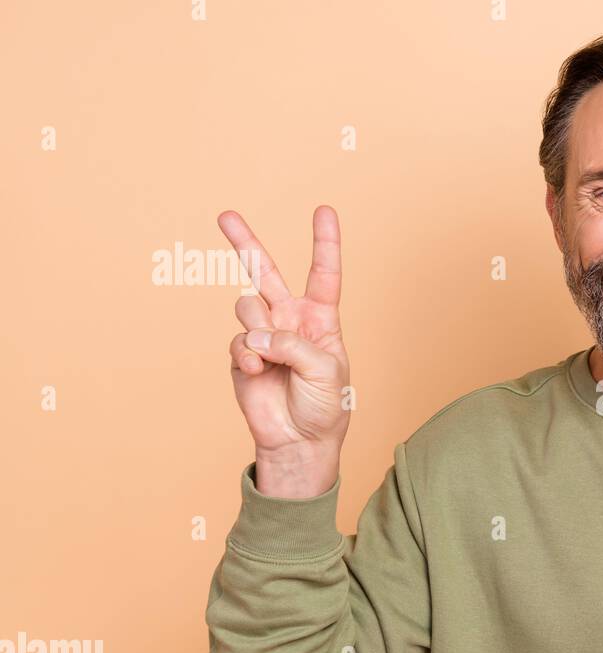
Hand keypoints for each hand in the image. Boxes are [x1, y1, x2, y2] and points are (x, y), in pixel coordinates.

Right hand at [220, 205, 350, 494]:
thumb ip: (294, 345)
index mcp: (319, 319)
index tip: (324, 210)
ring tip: (269, 358)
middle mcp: (289, 320)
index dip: (324, 243)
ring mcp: (262, 336)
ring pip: (247, 307)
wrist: (299, 441)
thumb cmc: (325, 407)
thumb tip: (257, 334)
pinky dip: (246, 355)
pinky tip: (255, 372)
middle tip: (226, 214)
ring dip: (258, 330)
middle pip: (265, 273)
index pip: (323, 274)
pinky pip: (237, 340)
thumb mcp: (326, 372)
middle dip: (245, 243)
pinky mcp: (241, 355)